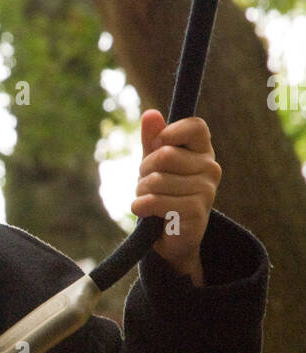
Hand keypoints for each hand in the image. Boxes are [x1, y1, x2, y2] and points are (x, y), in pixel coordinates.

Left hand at [131, 111, 221, 286]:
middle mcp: (211, 168)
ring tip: (148, 200)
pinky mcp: (196, 213)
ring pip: (157, 180)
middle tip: (146, 183)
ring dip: (141, 191)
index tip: (157, 146)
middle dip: (144, 169)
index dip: (170, 132)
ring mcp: (207, 191)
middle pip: (165, 154)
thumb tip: (150, 114)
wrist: (170, 238)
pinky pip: (156, 201)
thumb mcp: (155, 164)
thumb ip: (153, 139)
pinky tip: (145, 212)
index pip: (196, 126)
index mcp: (204, 152)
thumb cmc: (163, 194)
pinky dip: (141, 206)